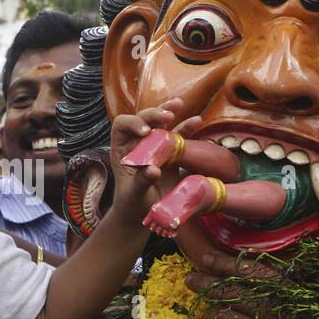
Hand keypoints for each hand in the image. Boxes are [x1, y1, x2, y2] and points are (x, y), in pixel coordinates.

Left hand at [108, 98, 203, 223]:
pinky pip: (178, 136)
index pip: (122, 126)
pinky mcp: (171, 153)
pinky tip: (196, 121)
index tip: (145, 132)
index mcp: (122, 150)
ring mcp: (155, 146)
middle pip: (143, 119)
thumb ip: (141, 182)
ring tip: (179, 105)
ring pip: (161, 123)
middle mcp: (138, 143)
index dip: (132, 123)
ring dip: (169, 112)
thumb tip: (153, 169)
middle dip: (154, 114)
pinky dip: (186, 127)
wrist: (146, 214)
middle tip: (167, 116)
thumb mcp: (134, 195)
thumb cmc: (133, 205)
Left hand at [185, 247, 310, 318]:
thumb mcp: (306, 302)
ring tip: (211, 313)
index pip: (251, 272)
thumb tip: (252, 258)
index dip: (225, 263)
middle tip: (191, 279)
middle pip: (229, 292)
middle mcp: (275, 313)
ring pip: (221, 317)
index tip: (206, 259)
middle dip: (205, 283)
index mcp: (289, 296)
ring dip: (211, 313)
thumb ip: (283, 281)